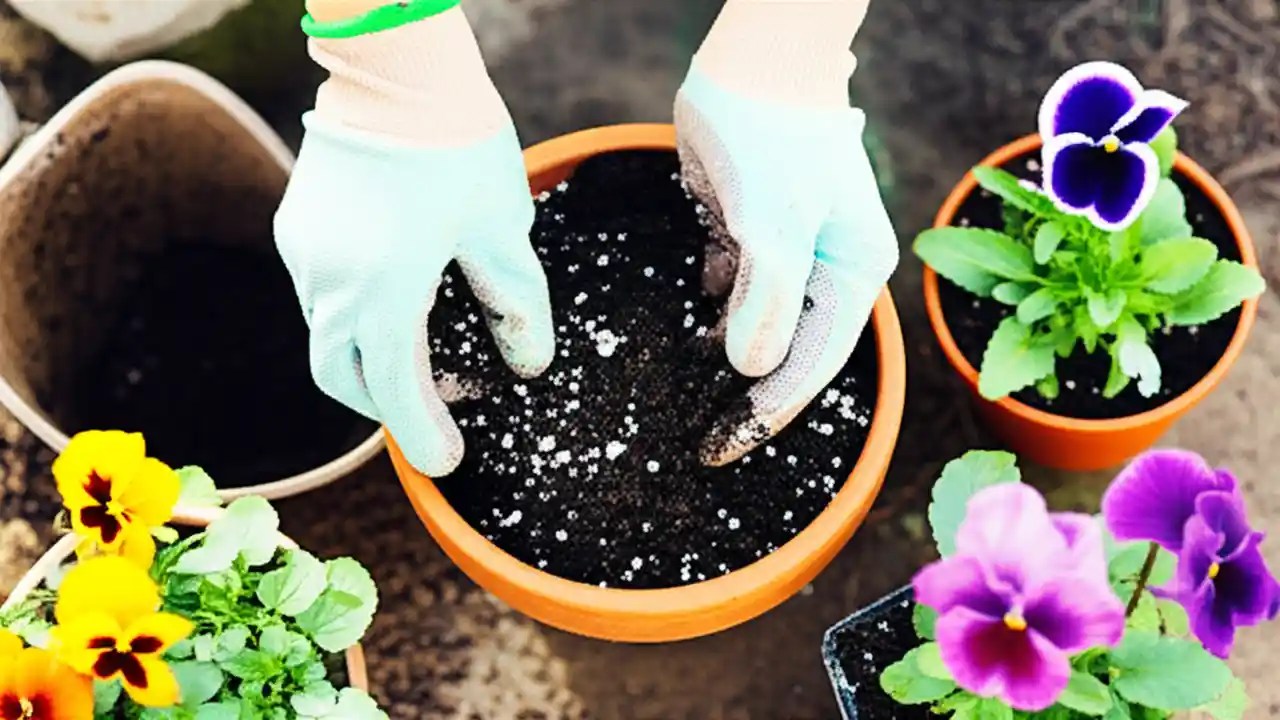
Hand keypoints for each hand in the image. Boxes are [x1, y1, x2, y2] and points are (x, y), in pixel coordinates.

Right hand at [276, 10, 552, 475]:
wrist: (393, 67)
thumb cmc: (457, 143)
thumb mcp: (502, 229)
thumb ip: (517, 304)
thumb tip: (530, 363)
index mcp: (382, 291)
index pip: (396, 392)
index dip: (423, 436)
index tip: (448, 462)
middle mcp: (328, 281)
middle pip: (341, 376)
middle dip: (383, 406)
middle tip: (430, 415)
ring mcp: (304, 253)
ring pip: (324, 334)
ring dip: (365, 357)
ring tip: (418, 353)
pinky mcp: (297, 225)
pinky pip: (316, 292)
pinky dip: (350, 314)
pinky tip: (393, 293)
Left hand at [675, 64, 897, 465]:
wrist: (752, 59)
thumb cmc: (772, 133)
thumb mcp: (772, 220)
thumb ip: (767, 299)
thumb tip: (750, 370)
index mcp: (852, 270)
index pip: (812, 364)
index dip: (766, 412)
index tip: (718, 449)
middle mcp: (828, 268)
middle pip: (789, 352)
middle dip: (747, 397)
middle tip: (698, 440)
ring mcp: (790, 251)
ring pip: (759, 325)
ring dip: (725, 358)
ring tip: (684, 399)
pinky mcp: (752, 233)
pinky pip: (734, 291)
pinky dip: (713, 315)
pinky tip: (687, 335)